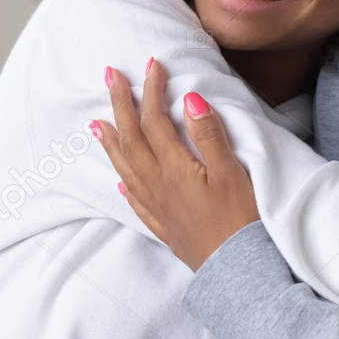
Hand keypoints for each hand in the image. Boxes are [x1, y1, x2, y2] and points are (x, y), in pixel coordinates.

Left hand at [90, 57, 259, 270]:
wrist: (239, 273)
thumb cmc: (242, 222)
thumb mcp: (232, 173)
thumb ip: (209, 136)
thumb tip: (188, 100)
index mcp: (174, 169)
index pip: (155, 122)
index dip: (152, 91)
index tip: (151, 64)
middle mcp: (158, 187)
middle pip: (131, 140)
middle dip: (120, 105)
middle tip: (109, 77)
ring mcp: (158, 209)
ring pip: (126, 169)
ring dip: (111, 143)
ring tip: (96, 124)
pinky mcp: (165, 228)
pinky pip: (135, 201)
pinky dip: (126, 184)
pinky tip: (121, 180)